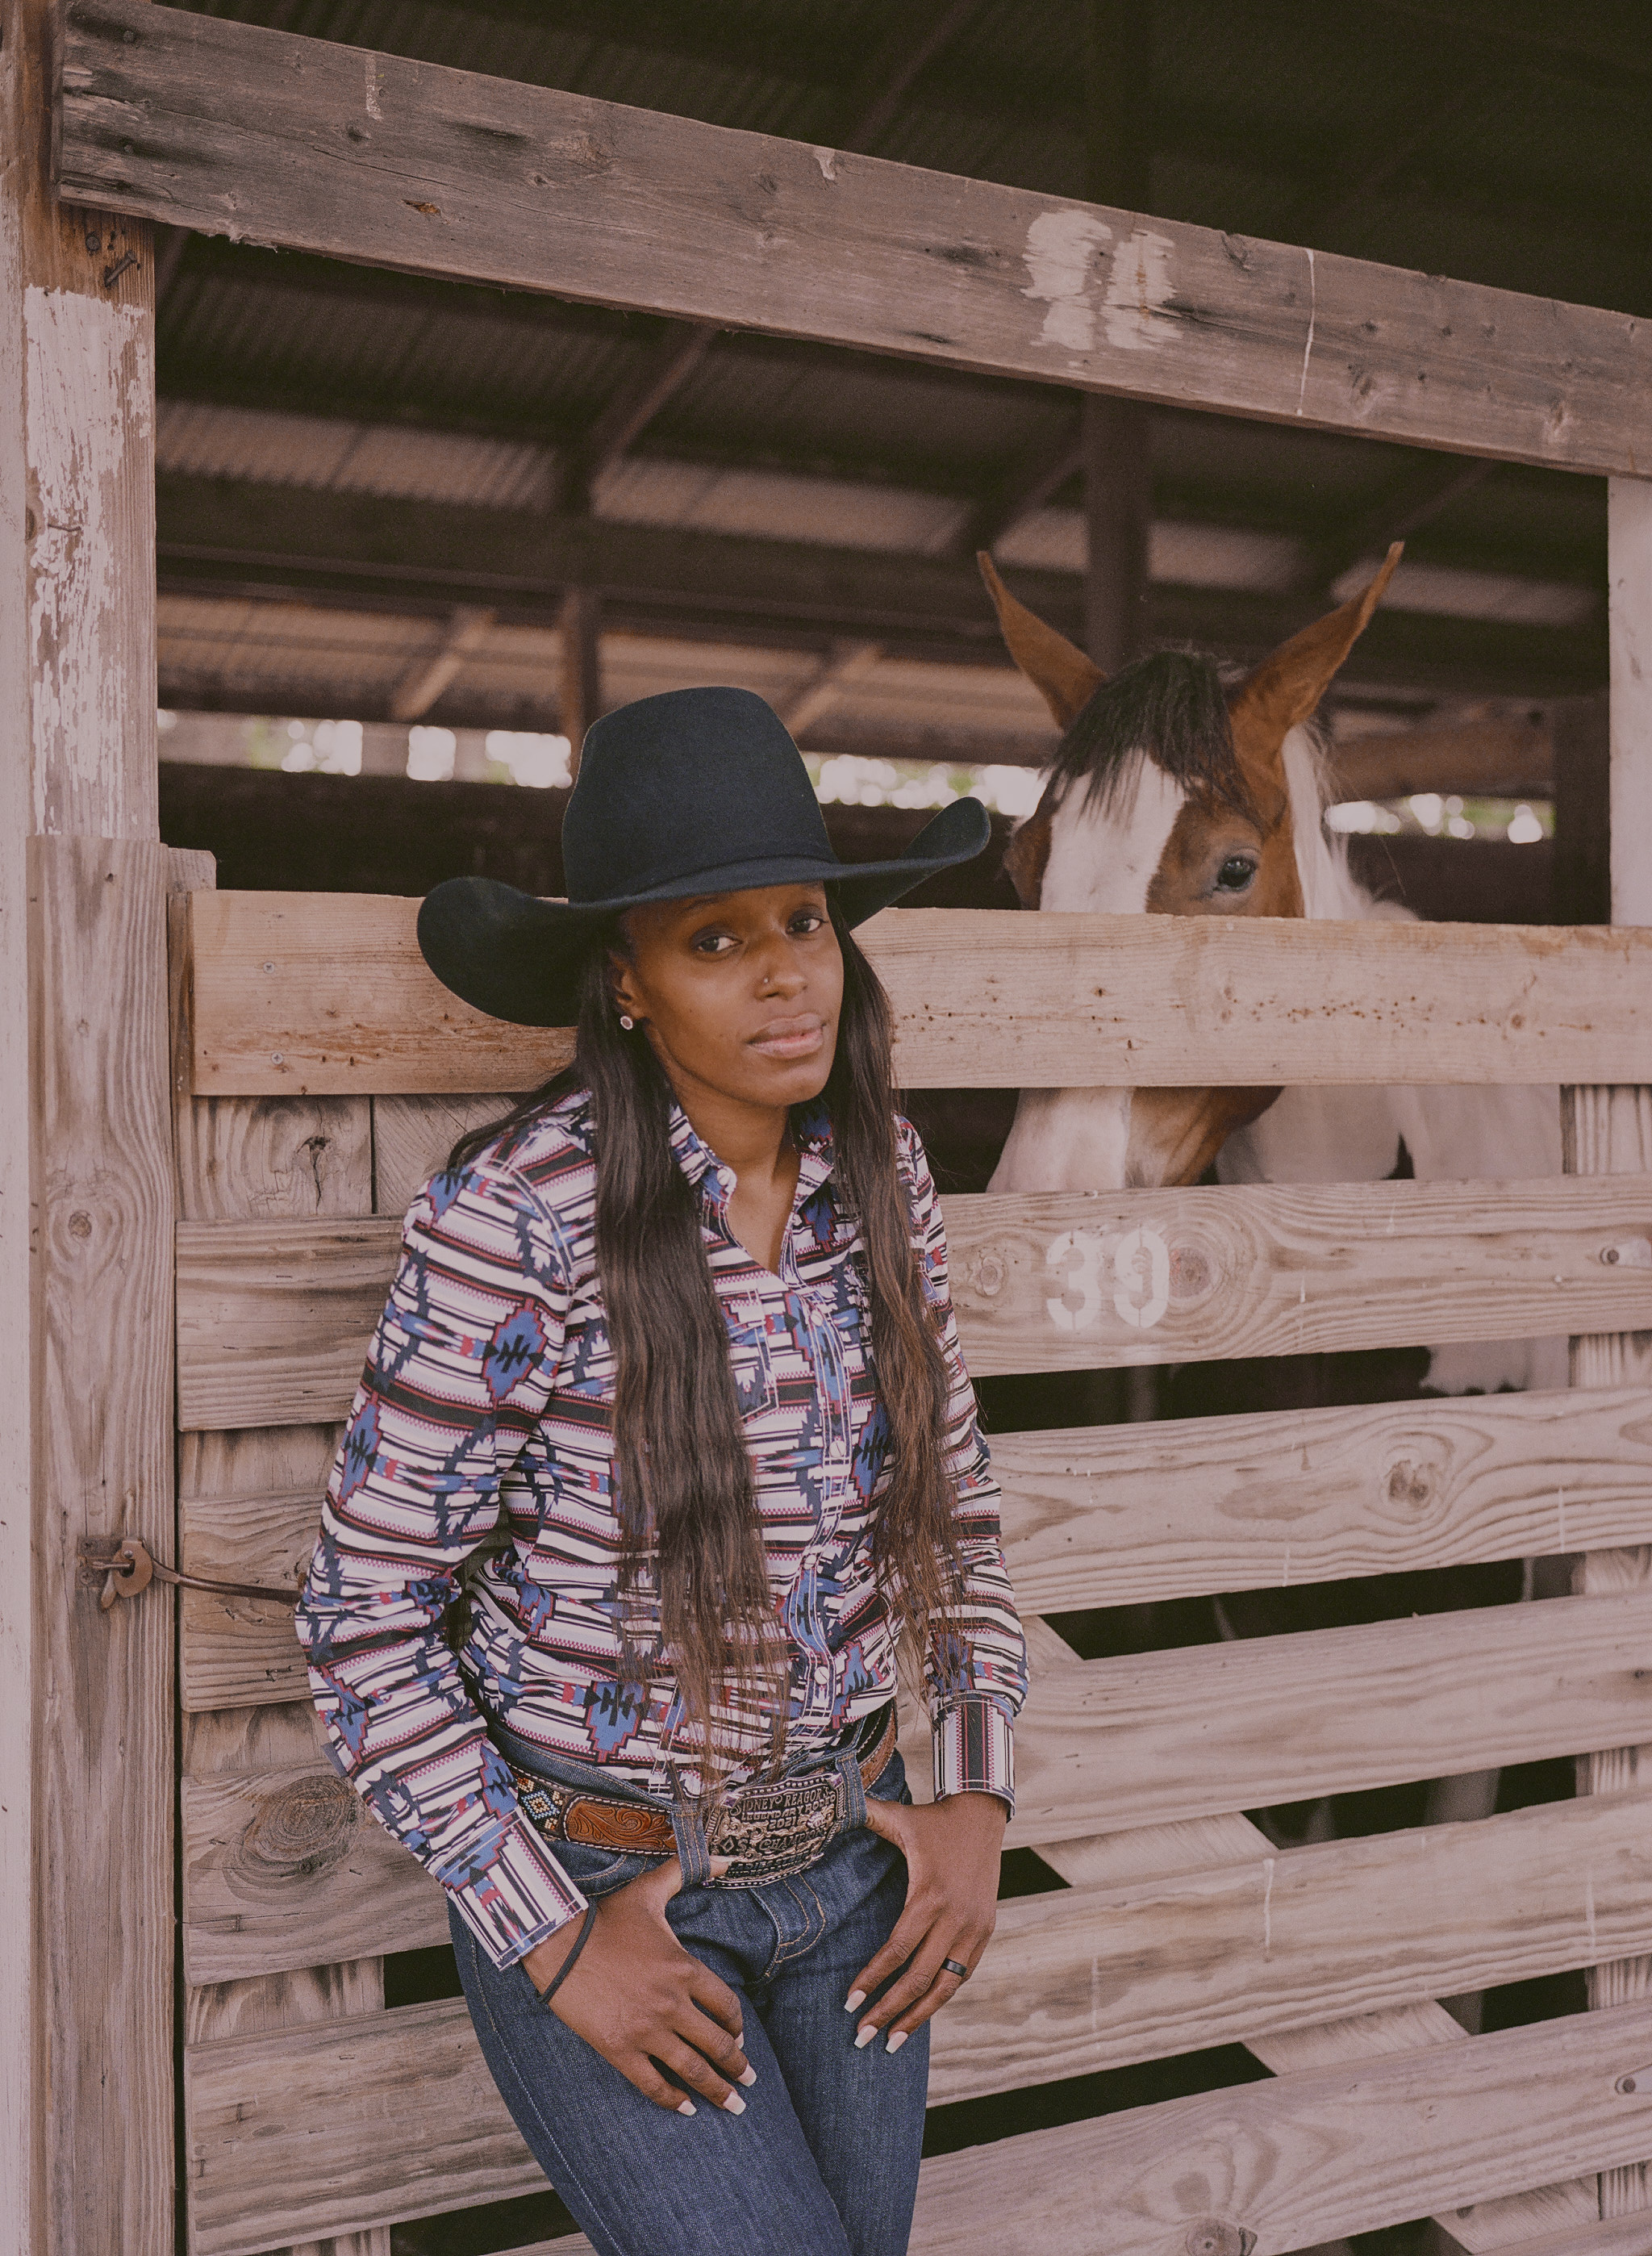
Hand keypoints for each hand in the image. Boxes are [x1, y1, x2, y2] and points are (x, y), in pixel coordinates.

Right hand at [520, 1855, 755, 2115]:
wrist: (557, 1942)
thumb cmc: (606, 1916)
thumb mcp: (649, 1890)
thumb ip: (687, 1872)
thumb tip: (728, 1856)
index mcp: (685, 1969)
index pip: (726, 2007)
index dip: (738, 2026)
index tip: (742, 2038)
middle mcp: (672, 2004)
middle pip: (717, 2044)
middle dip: (737, 2068)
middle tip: (749, 2084)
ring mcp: (647, 2030)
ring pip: (691, 2068)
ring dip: (716, 2090)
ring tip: (732, 2106)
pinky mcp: (619, 2049)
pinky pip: (652, 2083)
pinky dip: (671, 2099)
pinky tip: (684, 2109)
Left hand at [844, 1791, 1007, 2050]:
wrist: (984, 1815)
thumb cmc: (932, 1819)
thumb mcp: (897, 1817)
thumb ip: (862, 1813)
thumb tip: (823, 1799)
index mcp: (929, 1895)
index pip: (896, 1950)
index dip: (872, 1980)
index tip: (849, 2003)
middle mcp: (954, 1917)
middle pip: (918, 1978)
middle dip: (889, 2011)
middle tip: (861, 2037)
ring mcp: (974, 1927)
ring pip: (945, 1985)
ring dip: (918, 2017)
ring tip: (892, 2042)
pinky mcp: (986, 1931)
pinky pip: (961, 1973)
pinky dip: (941, 1996)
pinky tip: (921, 2014)